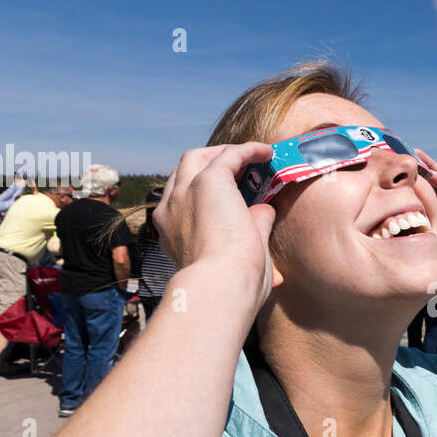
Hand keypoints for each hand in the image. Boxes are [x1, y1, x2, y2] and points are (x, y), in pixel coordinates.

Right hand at [153, 143, 277, 312]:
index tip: (230, 194)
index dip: (203, 193)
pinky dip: (247, 150)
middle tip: (240, 170)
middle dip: (209, 166)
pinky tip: (266, 153)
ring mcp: (184, 193)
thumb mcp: (239, 256)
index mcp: (172, 233)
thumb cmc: (231, 287)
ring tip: (251, 156)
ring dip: (224, 153)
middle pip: (184, 173)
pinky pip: (228, 155)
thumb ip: (251, 230)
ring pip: (198, 157)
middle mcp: (170, 210)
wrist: (221, 286)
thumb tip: (265, 210)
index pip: (182, 202)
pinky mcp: (207, 181)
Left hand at [413, 148, 436, 287]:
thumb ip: (429, 219)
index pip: (422, 202)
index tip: (390, 178)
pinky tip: (431, 173)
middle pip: (432, 189)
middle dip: (418, 175)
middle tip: (401, 158)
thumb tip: (409, 200)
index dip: (409, 189)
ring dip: (430, 171)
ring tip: (414, 157)